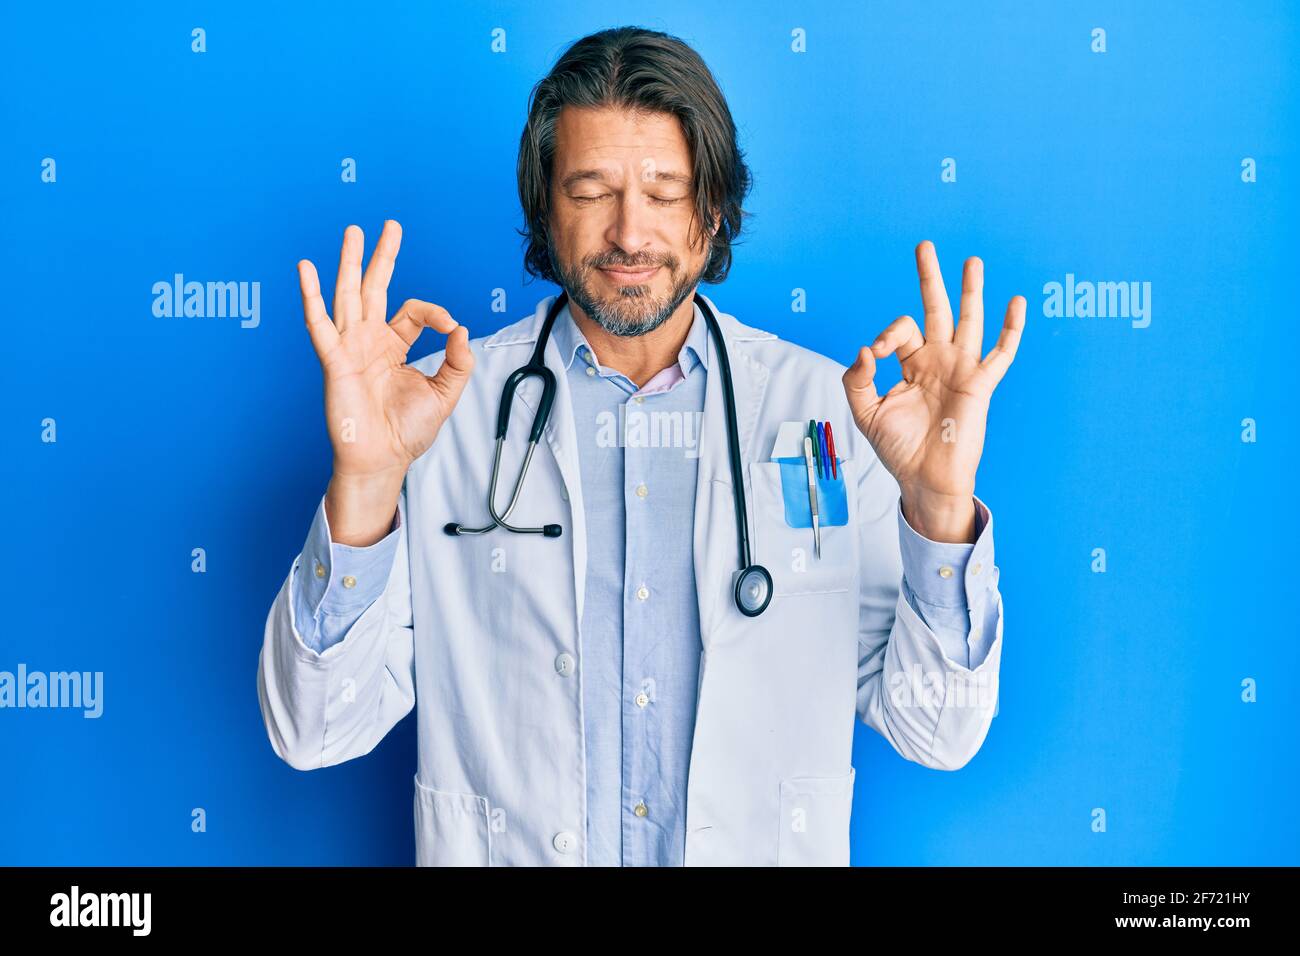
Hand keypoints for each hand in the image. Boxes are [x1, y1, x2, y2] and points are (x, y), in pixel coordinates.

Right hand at [298, 220, 474, 480]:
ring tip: (353, 231)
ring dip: (349, 263)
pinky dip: (311, 297)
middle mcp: (370, 341)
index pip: (414, 312)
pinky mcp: (334, 360)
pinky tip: (306, 269)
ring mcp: (350, 347)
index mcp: (395, 346)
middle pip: (375, 288)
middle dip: (382, 257)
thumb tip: (462, 329)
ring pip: (348, 295)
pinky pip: (320, 324)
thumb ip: (458, 362)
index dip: (436, 313)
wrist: (382, 459)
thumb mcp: (445, 393)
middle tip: (389, 225)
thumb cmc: (408, 431)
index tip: (451, 327)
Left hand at [842, 241, 1023, 540]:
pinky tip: (1016, 303)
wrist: (923, 479)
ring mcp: (960, 370)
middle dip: (930, 278)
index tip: (875, 355)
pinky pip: (1001, 353)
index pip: (900, 331)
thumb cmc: (897, 449)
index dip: (886, 335)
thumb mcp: (865, 412)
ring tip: (972, 261)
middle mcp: (937, 361)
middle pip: (935, 309)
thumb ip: (857, 380)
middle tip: (924, 246)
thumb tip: (866, 350)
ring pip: (968, 321)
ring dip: (971, 291)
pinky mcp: (979, 385)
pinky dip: (1011, 329)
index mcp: (911, 365)